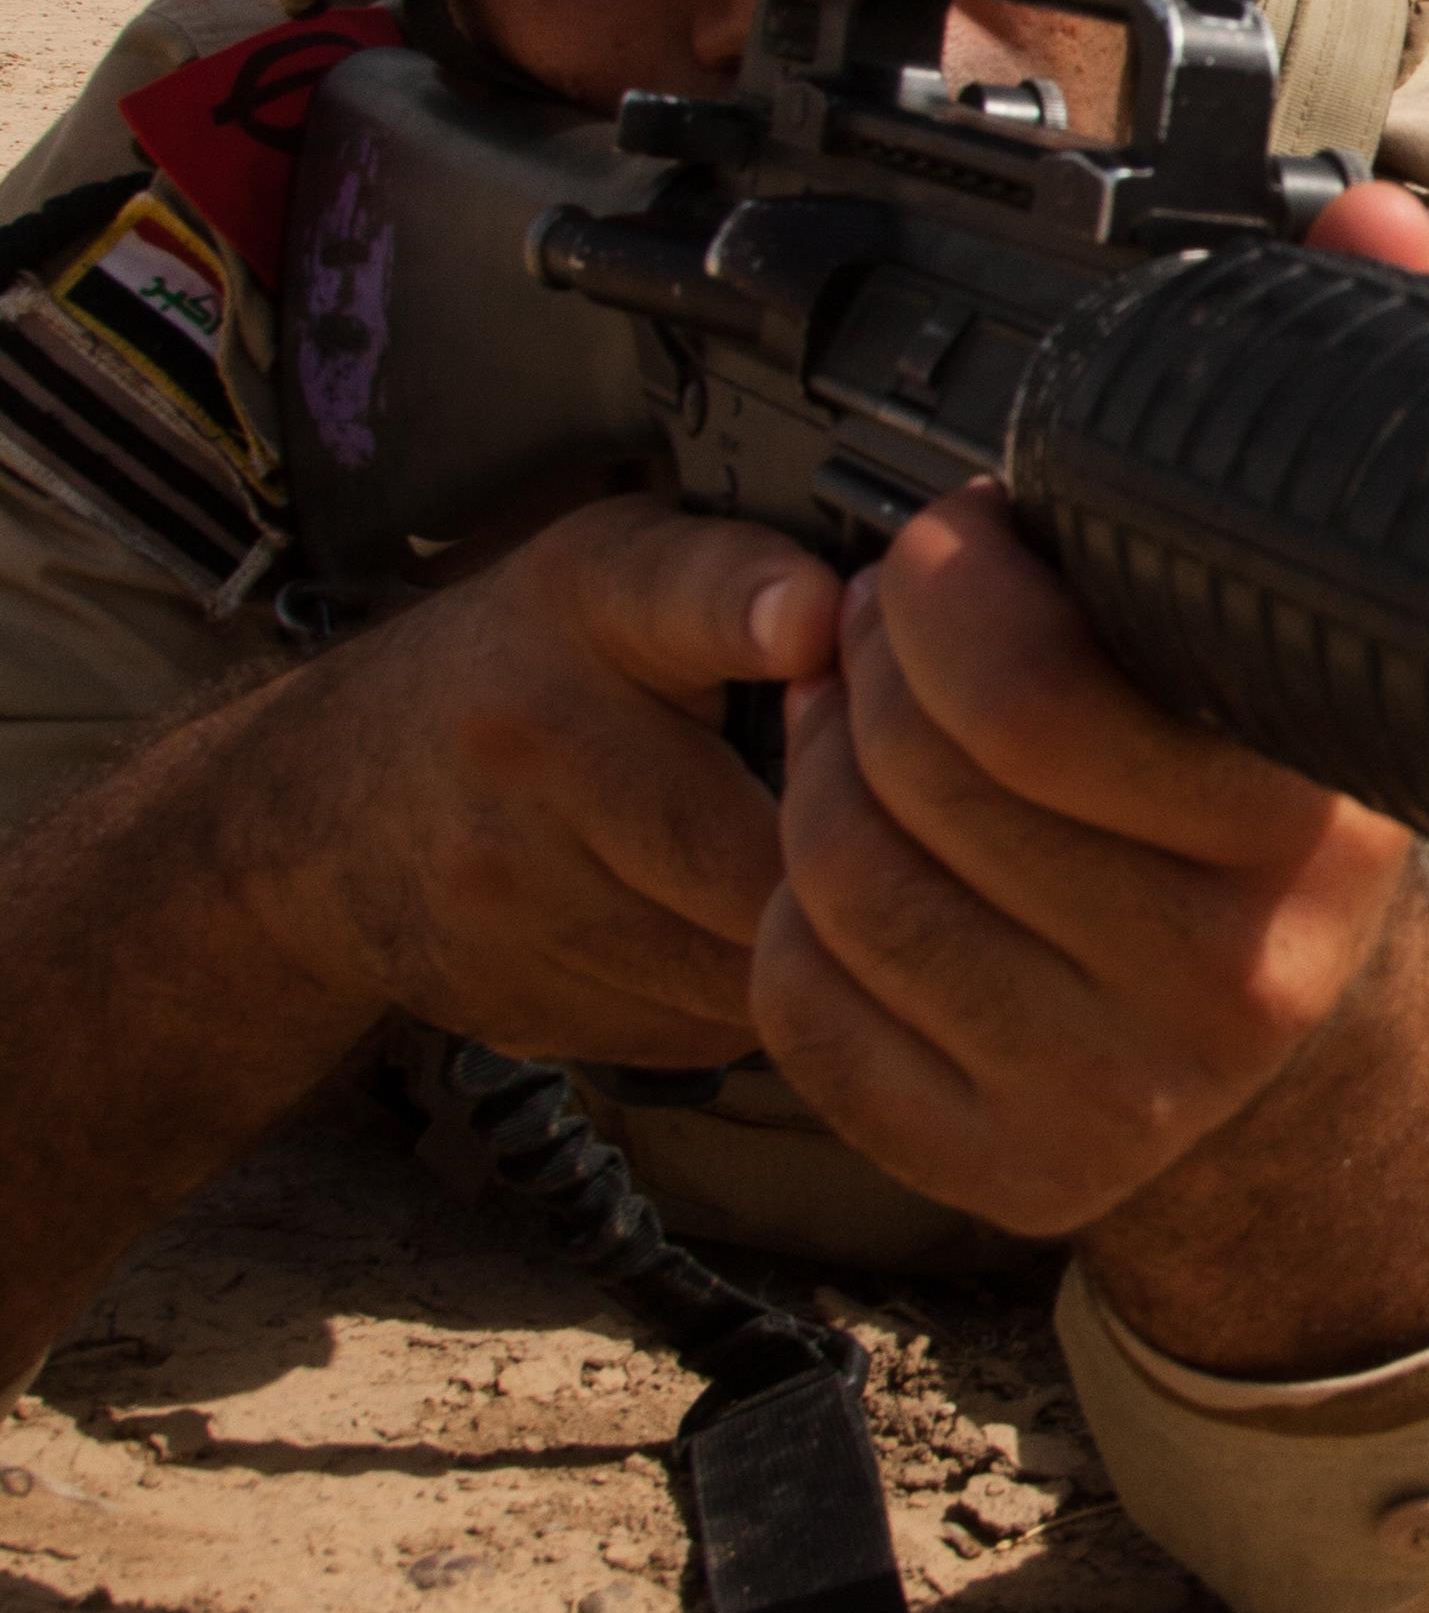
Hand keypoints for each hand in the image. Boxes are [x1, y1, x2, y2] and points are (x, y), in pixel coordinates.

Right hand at [236, 497, 841, 1063]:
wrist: (327, 815)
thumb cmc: (529, 677)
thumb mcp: (619, 579)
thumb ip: (753, 584)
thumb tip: (919, 630)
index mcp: (584, 603)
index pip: (672, 593)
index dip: (750, 605)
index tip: (813, 617)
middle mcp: (532, 738)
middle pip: (752, 852)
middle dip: (843, 867)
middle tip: (898, 854)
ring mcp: (511, 886)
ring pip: (737, 965)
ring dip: (799, 948)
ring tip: (809, 900)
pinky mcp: (517, 998)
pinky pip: (698, 1033)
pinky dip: (736, 1001)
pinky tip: (713, 944)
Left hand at [748, 172, 1428, 1362]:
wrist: (1290, 1044)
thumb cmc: (1264, 785)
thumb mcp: (1310, 604)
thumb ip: (1323, 402)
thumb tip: (1373, 218)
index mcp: (1308, 835)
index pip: (1038, 702)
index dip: (953, 588)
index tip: (959, 535)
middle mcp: (1221, 985)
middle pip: (914, 774)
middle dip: (872, 660)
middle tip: (897, 617)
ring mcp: (1105, 1091)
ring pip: (839, 878)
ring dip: (821, 772)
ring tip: (869, 720)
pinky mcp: (995, 1163)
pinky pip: (804, 1002)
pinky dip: (798, 915)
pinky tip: (865, 854)